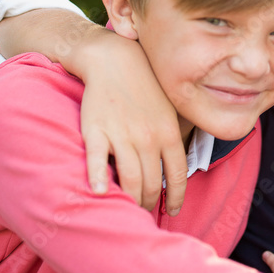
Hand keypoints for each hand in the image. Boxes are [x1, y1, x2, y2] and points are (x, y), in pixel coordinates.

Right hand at [70, 27, 187, 214]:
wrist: (114, 60)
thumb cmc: (145, 87)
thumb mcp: (170, 110)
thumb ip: (173, 138)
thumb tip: (175, 168)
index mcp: (169, 134)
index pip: (177, 176)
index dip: (175, 198)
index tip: (172, 211)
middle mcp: (148, 138)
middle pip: (152, 184)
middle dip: (148, 203)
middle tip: (143, 213)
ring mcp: (122, 134)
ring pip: (130, 179)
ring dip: (129, 200)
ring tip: (126, 209)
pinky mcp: (96, 130)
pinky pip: (97, 160)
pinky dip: (99, 179)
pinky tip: (99, 193)